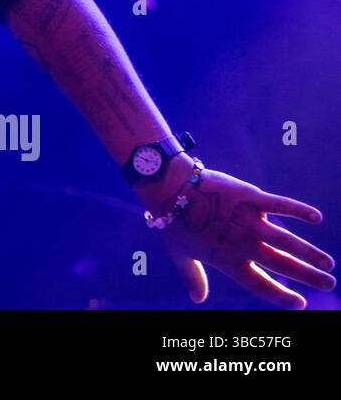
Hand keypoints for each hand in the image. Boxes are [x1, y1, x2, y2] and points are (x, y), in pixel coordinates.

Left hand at [138, 164, 335, 308]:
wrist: (169, 189)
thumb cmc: (174, 223)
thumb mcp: (180, 255)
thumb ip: (193, 277)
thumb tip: (197, 298)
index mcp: (227, 261)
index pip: (259, 284)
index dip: (280, 295)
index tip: (300, 304)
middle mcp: (242, 244)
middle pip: (281, 265)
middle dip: (307, 276)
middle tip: (329, 284)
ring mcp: (248, 221)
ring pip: (287, 241)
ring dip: (310, 252)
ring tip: (328, 263)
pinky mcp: (250, 198)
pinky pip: (279, 205)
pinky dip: (298, 210)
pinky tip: (316, 217)